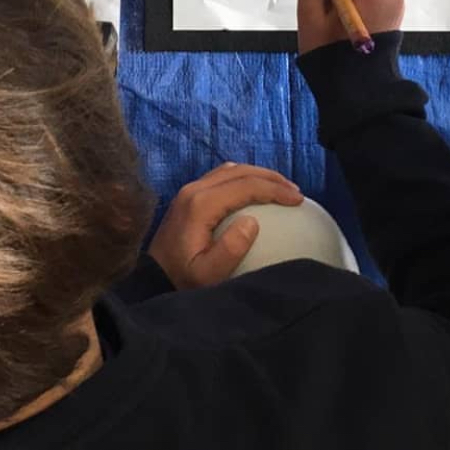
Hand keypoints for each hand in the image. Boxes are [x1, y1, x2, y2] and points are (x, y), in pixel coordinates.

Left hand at [148, 163, 302, 288]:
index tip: (298, 199)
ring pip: (230, 170)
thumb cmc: (182, 279)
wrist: (151, 278)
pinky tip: (257, 193)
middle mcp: (194, 189)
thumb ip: (230, 250)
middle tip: (295, 191)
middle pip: (240, 171)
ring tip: (281, 189)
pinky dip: (244, 179)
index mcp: (201, 204)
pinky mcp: (188, 196)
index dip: (275, 189)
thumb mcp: (207, 274)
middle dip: (271, 178)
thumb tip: (252, 222)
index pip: (246, 186)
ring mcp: (190, 190)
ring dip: (258, 175)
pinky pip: (221, 177)